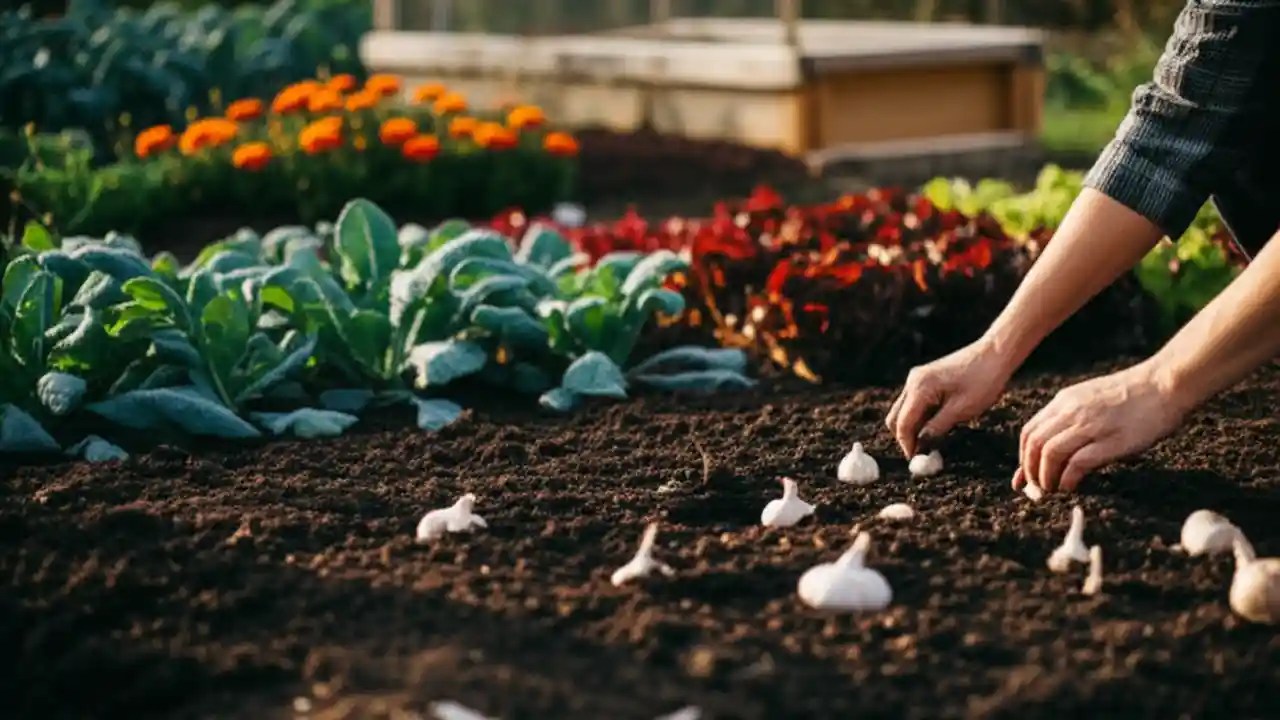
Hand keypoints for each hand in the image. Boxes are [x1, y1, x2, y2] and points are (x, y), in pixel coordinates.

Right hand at [885, 337, 1014, 457]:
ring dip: (913, 428)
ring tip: (932, 443)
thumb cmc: (982, 380)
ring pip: (904, 411)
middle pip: (896, 418)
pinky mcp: (926, 379)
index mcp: (920, 388)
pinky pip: (914, 403)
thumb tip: (921, 448)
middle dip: (906, 438)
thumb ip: (936, 429)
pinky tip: (937, 426)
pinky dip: (920, 418)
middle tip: (922, 455)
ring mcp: (918, 378)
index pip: (902, 424)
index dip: (907, 445)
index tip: (917, 462)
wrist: (995, 354)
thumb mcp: (961, 410)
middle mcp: (913, 382)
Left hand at [1014, 361, 1188, 493]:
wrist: (1165, 383)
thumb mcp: (1090, 398)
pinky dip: (1068, 479)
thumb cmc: (1132, 396)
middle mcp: (1072, 411)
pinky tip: (1071, 487)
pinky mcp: (1112, 440)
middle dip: (1030, 471)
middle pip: (1034, 445)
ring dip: (1046, 478)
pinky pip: (1078, 463)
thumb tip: (1053, 447)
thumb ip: (1070, 418)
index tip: (1025, 477)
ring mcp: (1092, 425)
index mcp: (1064, 401)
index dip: (1023, 458)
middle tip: (1038, 489)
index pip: (1029, 432)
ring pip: (1050, 454)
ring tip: (1054, 490)